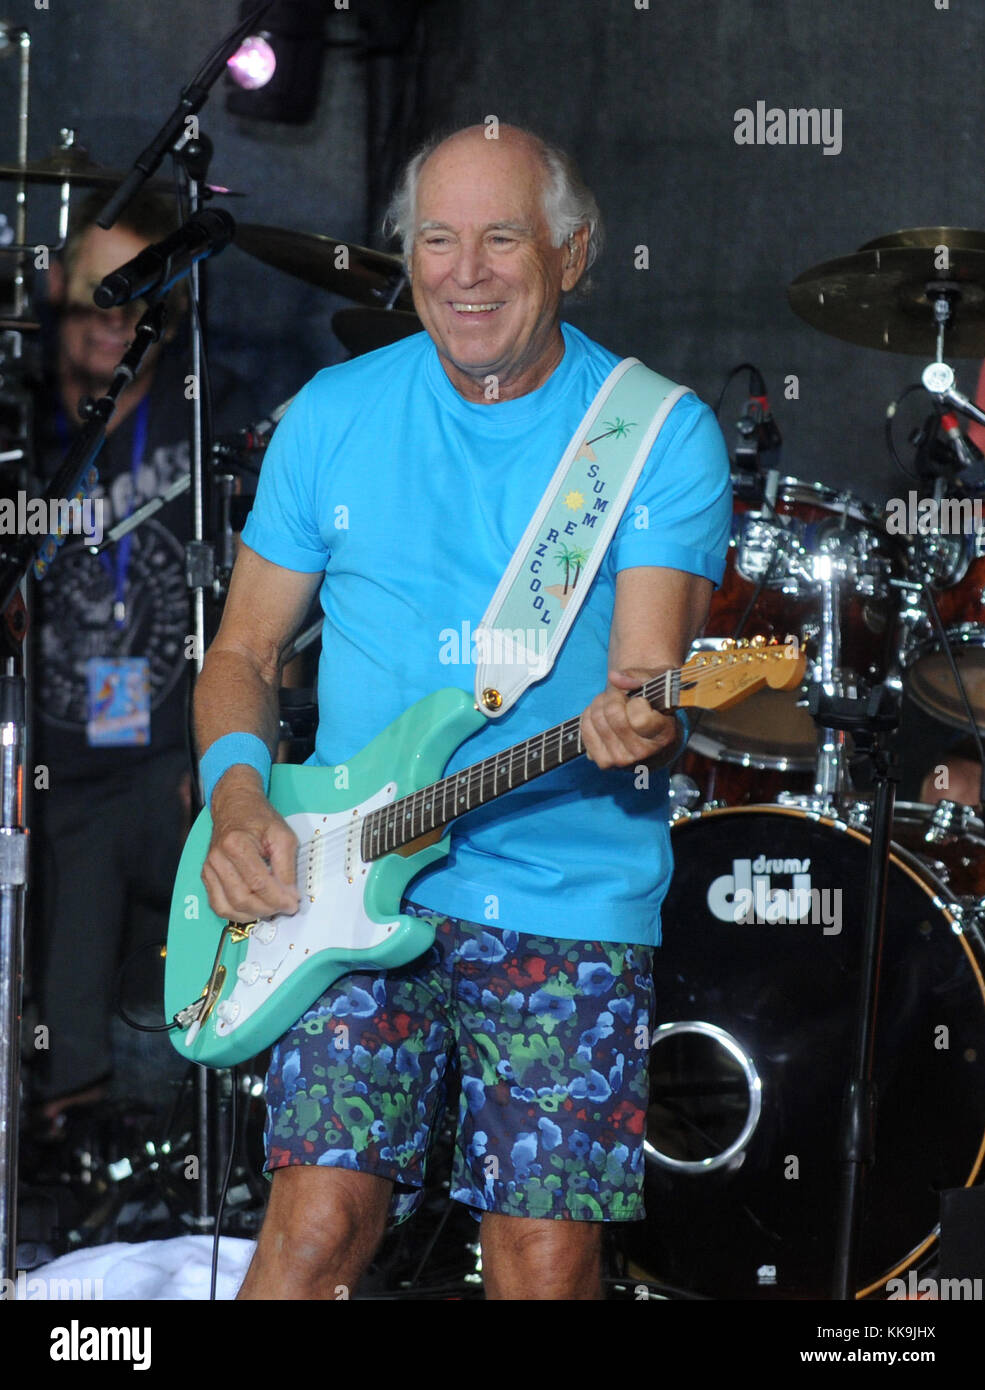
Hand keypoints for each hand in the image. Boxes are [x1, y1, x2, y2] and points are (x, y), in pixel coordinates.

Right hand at [201, 767, 300, 922]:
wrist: (236, 807)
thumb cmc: (259, 819)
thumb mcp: (283, 836)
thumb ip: (287, 867)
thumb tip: (289, 895)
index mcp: (236, 844)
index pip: (258, 883)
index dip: (278, 898)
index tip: (292, 904)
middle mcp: (218, 858)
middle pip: (242, 898)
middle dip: (267, 909)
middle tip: (284, 907)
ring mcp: (209, 868)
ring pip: (228, 907)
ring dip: (252, 914)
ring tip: (270, 908)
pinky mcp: (206, 876)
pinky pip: (218, 905)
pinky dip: (237, 913)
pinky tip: (253, 909)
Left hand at [580, 667, 681, 769]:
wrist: (646, 725)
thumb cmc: (654, 701)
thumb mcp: (656, 682)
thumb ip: (638, 676)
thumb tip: (614, 677)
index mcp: (664, 734)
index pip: (639, 720)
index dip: (636, 702)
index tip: (640, 699)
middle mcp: (644, 753)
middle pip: (614, 716)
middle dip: (614, 696)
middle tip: (621, 694)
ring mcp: (623, 760)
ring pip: (598, 720)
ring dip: (600, 703)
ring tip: (612, 702)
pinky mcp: (604, 762)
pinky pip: (585, 731)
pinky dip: (589, 715)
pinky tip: (602, 714)